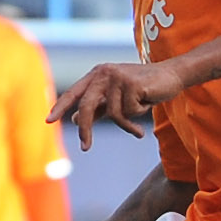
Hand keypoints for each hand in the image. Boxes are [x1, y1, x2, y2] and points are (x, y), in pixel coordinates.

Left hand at [49, 60, 178, 149]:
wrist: (172, 75)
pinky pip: (129, 112)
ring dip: (126, 122)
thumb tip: (74, 118)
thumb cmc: (143, 87)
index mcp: (97, 74)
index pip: (73, 92)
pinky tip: (147, 105)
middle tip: (85, 147)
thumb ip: (97, 106)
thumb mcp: (117, 97)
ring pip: (113, 113)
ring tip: (138, 123)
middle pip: (87, 106)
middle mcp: (104, 73)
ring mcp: (117, 77)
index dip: (60, 106)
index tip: (48, 121)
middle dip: (85, 129)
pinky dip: (138, 116)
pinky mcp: (131, 84)